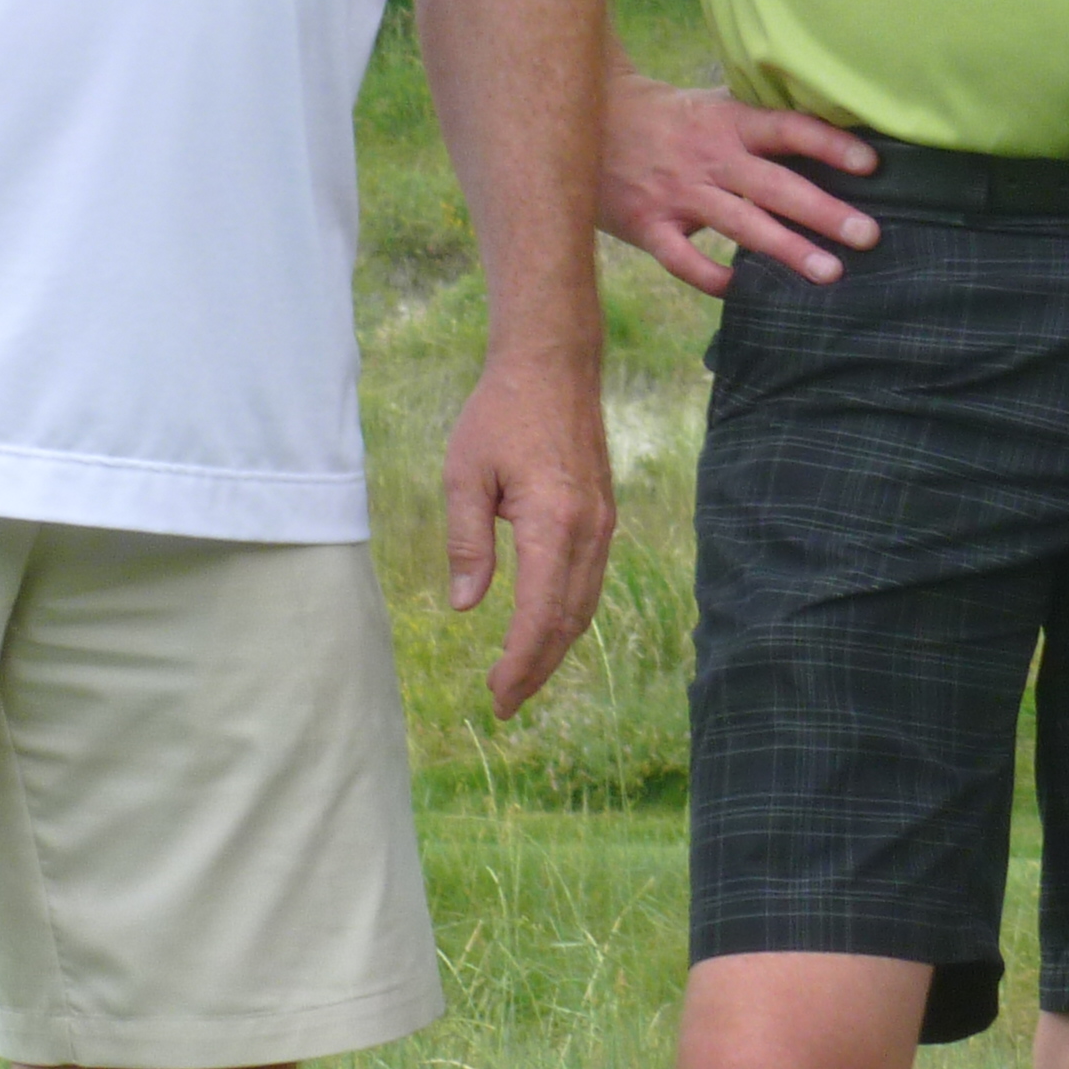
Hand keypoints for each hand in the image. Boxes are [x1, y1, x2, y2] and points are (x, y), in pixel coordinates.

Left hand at [441, 347, 616, 717]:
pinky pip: (591, 580)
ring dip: (555, 646)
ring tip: (521, 677)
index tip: (496, 695)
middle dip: (537, 667)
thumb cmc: (501, 413)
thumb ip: (467, 544)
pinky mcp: (604, 515)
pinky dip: (569, 615)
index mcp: (552, 522)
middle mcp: (588, 530)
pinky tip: (544, 628)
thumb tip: (463, 606)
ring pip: (585, 604)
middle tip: (503, 703)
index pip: (538, 613)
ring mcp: (603, 523)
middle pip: (569, 620)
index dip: (519, 662)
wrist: (553, 365)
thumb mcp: (464, 476)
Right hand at [599, 73, 878, 296]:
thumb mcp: (716, 105)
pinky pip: (681, 258)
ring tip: (831, 273)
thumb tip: (833, 136)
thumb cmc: (672, 117)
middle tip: (868, 235)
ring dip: (787, 250)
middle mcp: (710, 159)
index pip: (789, 131)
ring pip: (740, 225)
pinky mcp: (648, 224)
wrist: (587, 118)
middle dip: (824, 212)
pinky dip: (709, 275)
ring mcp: (679, 194)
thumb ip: (763, 124)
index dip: (829, 145)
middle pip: (775, 186)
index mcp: (731, 124)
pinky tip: (740, 291)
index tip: (871, 166)